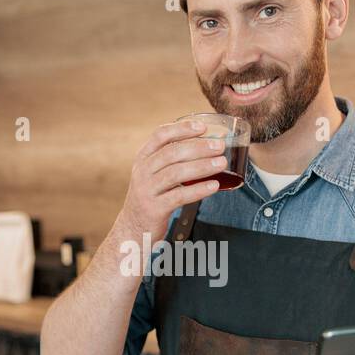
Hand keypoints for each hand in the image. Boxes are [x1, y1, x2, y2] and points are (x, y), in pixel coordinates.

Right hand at [116, 119, 225, 240]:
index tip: (203, 127)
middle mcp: (142, 171)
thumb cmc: (151, 197)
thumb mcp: (153, 174)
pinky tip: (214, 186)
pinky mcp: (154, 209)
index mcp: (143, 158)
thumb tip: (206, 145)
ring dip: (202, 166)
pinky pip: (179, 196)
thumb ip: (171, 160)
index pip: (160, 135)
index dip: (182, 128)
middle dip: (199, 147)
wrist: (133, 228)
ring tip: (222, 163)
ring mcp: (147, 190)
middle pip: (172, 153)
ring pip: (176, 173)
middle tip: (219, 146)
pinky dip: (198, 190)